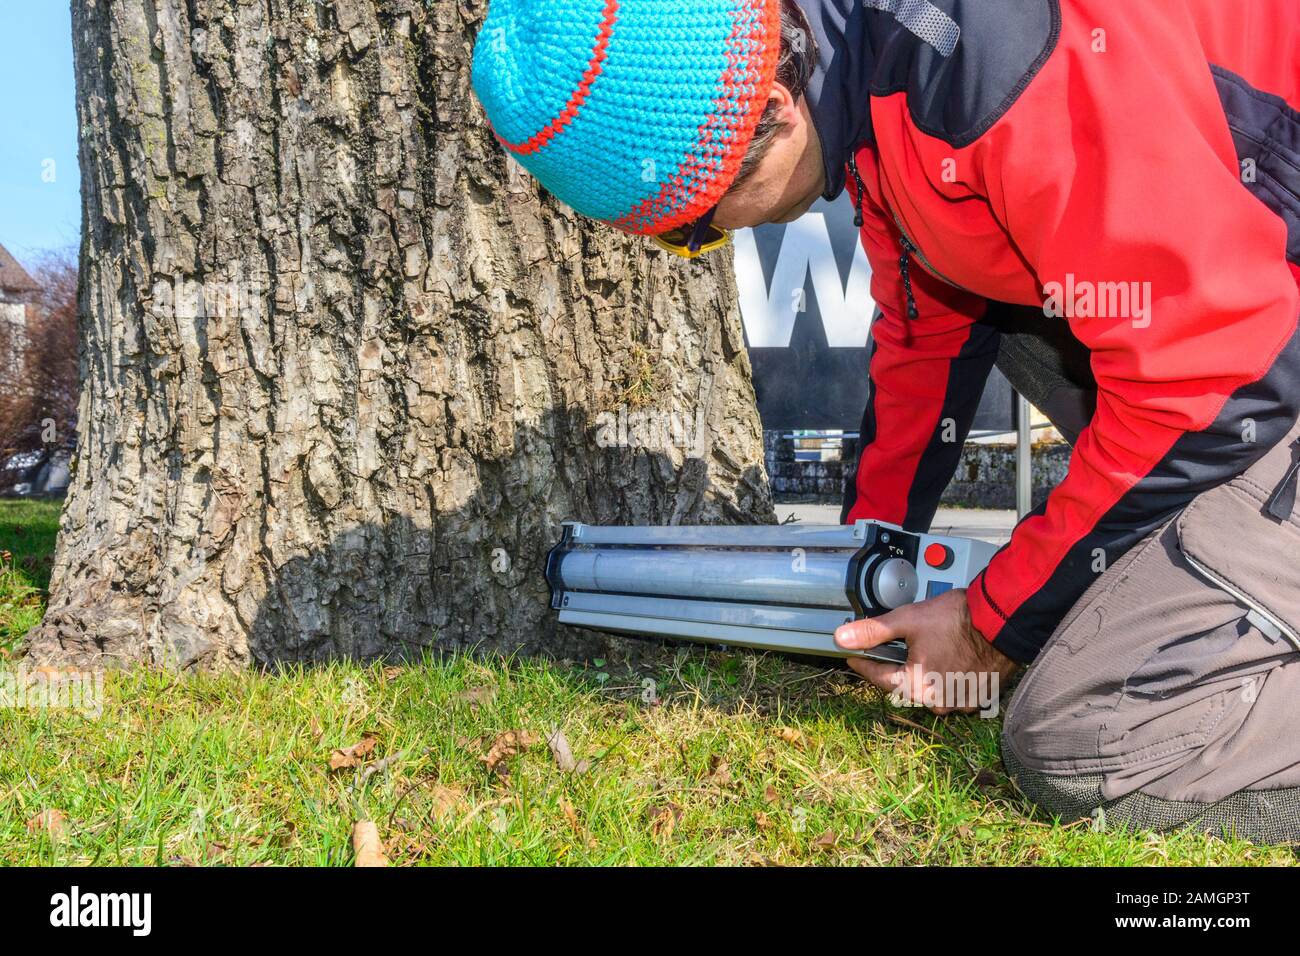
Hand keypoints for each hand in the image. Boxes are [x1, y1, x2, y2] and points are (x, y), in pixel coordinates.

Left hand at [833, 588, 1018, 713]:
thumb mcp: (908, 620)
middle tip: (893, 646)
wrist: (1003, 621)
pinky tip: (948, 656)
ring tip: (927, 647)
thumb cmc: (960, 620)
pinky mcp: (978, 696)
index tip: (854, 655)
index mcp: (916, 687)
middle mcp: (937, 702)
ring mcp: (960, 702)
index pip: (878, 677)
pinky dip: (946, 675)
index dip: (863, 662)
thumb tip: (842, 637)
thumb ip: (872, 631)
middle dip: (897, 664)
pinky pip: (952, 689)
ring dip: (924, 670)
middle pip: (905, 683)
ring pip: (930, 687)